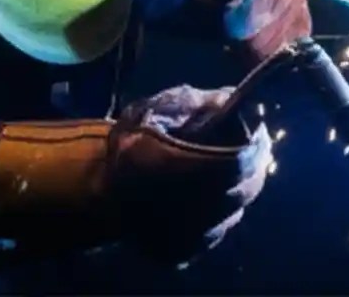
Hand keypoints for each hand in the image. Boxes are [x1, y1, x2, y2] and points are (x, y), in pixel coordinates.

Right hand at [0, 85, 271, 263]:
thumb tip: (235, 97)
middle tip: (248, 144)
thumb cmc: (126, 144)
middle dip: (251, 163)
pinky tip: (207, 193)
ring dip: (237, 187)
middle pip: (246, 187)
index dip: (255, 142)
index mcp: (184, 169)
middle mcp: (191, 209)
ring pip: (235, 210)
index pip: (243, 160)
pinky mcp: (183, 251)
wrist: (92, 188)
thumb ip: (197, 102)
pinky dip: (220, 210)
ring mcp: (189, 236)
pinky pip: (218, 229)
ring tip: (224, 167)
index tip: (256, 127)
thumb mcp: (156, 109)